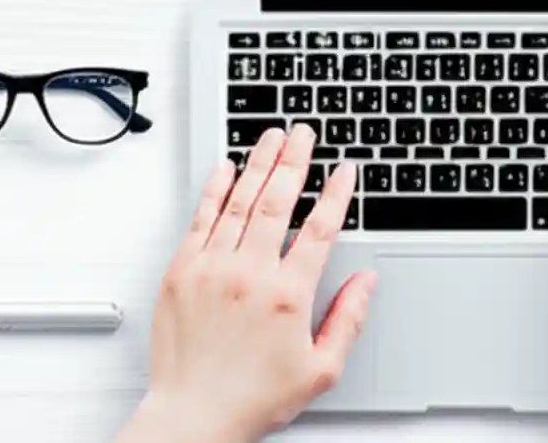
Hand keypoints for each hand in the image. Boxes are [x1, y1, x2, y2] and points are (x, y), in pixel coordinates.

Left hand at [117, 125, 374, 442]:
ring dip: (259, 164)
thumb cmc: (252, 398)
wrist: (193, 416)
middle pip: (277, 200)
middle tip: (304, 133)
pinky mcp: (181, 272)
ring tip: (272, 137)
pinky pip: (201, 218)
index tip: (344, 170)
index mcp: (288, 295)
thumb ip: (348, 320)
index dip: (336, 193)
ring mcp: (212, 268)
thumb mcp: (321, 370)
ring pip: (240, 201)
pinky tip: (225, 167)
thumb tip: (366, 283)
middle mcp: (250, 273)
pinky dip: (215, 189)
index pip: (319, 228)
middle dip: (295, 160)